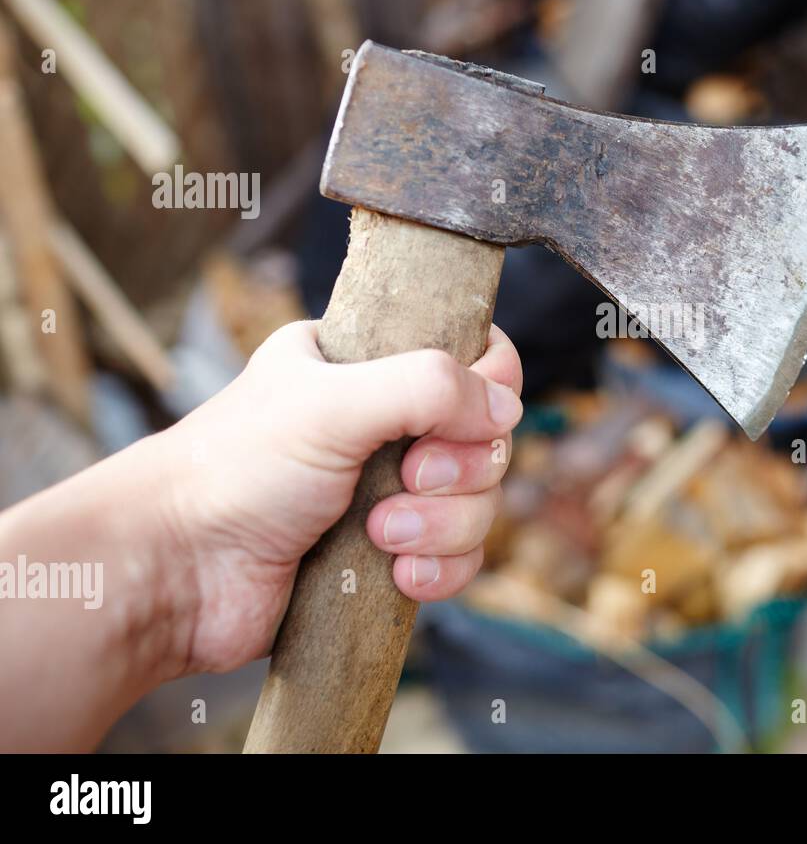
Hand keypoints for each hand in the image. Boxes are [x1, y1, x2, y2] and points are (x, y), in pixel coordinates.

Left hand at [162, 320, 522, 675]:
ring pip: (479, 504)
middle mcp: (383, 422)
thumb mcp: (332, 402)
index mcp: (364, 362)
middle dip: (458, 472)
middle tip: (406, 481)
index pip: (472, 355)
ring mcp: (388, 490)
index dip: (487, 388)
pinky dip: (439, 569)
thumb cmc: (233, 473)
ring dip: (443, 526)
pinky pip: (459, 559)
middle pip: (486, 438)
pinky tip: (396, 574)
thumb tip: (506, 407)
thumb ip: (426, 386)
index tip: (461, 417)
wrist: (176, 575)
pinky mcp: (389, 554)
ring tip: (382, 534)